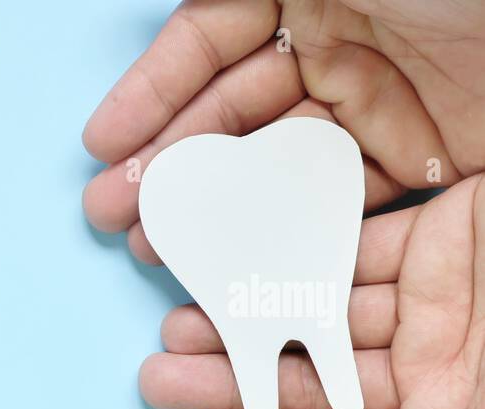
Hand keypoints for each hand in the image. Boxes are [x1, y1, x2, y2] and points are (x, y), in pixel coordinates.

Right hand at [83, 0, 484, 262]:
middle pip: (235, 112)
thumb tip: (182, 2)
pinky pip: (348, 200)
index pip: (211, 38)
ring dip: (218, 208)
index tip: (102, 145)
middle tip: (114, 213)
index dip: (151, 91)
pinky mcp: (431, 156)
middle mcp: (345, 38)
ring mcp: (388, 100)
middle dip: (172, 163)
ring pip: (279, 164)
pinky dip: (295, 231)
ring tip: (160, 249)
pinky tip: (250, 258)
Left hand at [139, 174, 484, 408]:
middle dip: (233, 378)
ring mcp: (443, 311)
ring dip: (253, 313)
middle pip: (311, 382)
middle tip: (155, 374)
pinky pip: (365, 245)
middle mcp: (437, 382)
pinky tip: (249, 252)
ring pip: (322, 314)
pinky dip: (306, 247)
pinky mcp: (456, 242)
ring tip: (180, 313)